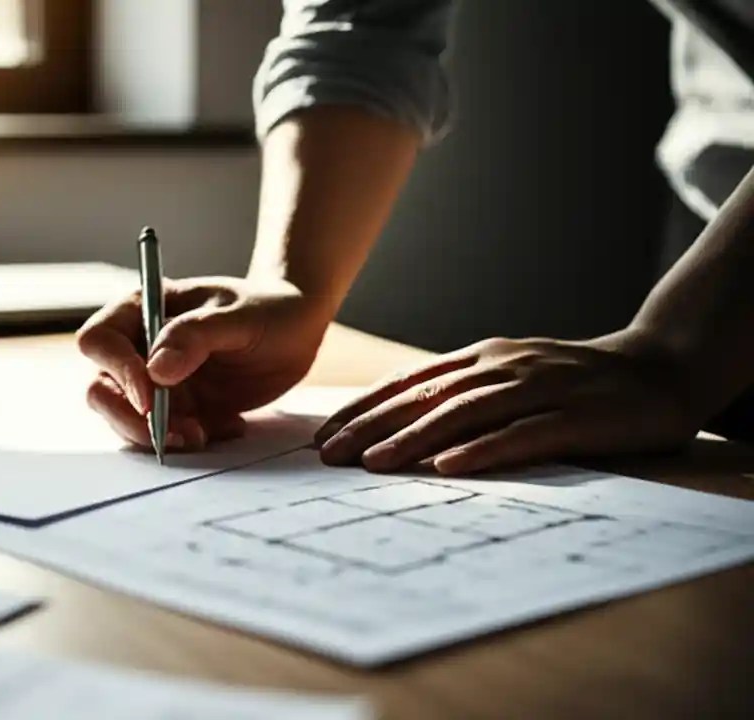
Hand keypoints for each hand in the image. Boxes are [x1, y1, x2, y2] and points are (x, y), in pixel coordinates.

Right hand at [77, 276, 330, 450]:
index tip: (151, 397)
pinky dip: (190, 440)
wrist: (295, 329)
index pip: (100, 341)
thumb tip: (156, 370)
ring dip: (161, 436)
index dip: (117, 371)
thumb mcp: (239, 316)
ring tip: (207, 434)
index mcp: (141, 309)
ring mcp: (153, 381)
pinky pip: (164, 435)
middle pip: (102, 389)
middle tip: (180, 432)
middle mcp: (137, 347)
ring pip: (127, 420)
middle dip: (132, 419)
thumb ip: (196, 336)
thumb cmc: (266, 308)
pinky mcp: (175, 409)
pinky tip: (228, 426)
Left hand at [315, 328, 703, 473]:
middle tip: (328, 455)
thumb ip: (463, 392)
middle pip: (424, 398)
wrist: (659, 370)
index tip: (322, 436)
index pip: (408, 383)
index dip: (363, 409)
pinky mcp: (574, 417)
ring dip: (412, 439)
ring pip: (463, 414)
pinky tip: (447, 467)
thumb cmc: (573, 382)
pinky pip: (520, 435)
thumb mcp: (511, 376)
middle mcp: (503, 367)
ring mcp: (539, 388)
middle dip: (370, 427)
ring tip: (371, 463)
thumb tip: (397, 423)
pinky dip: (481, 451)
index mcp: (482, 357)